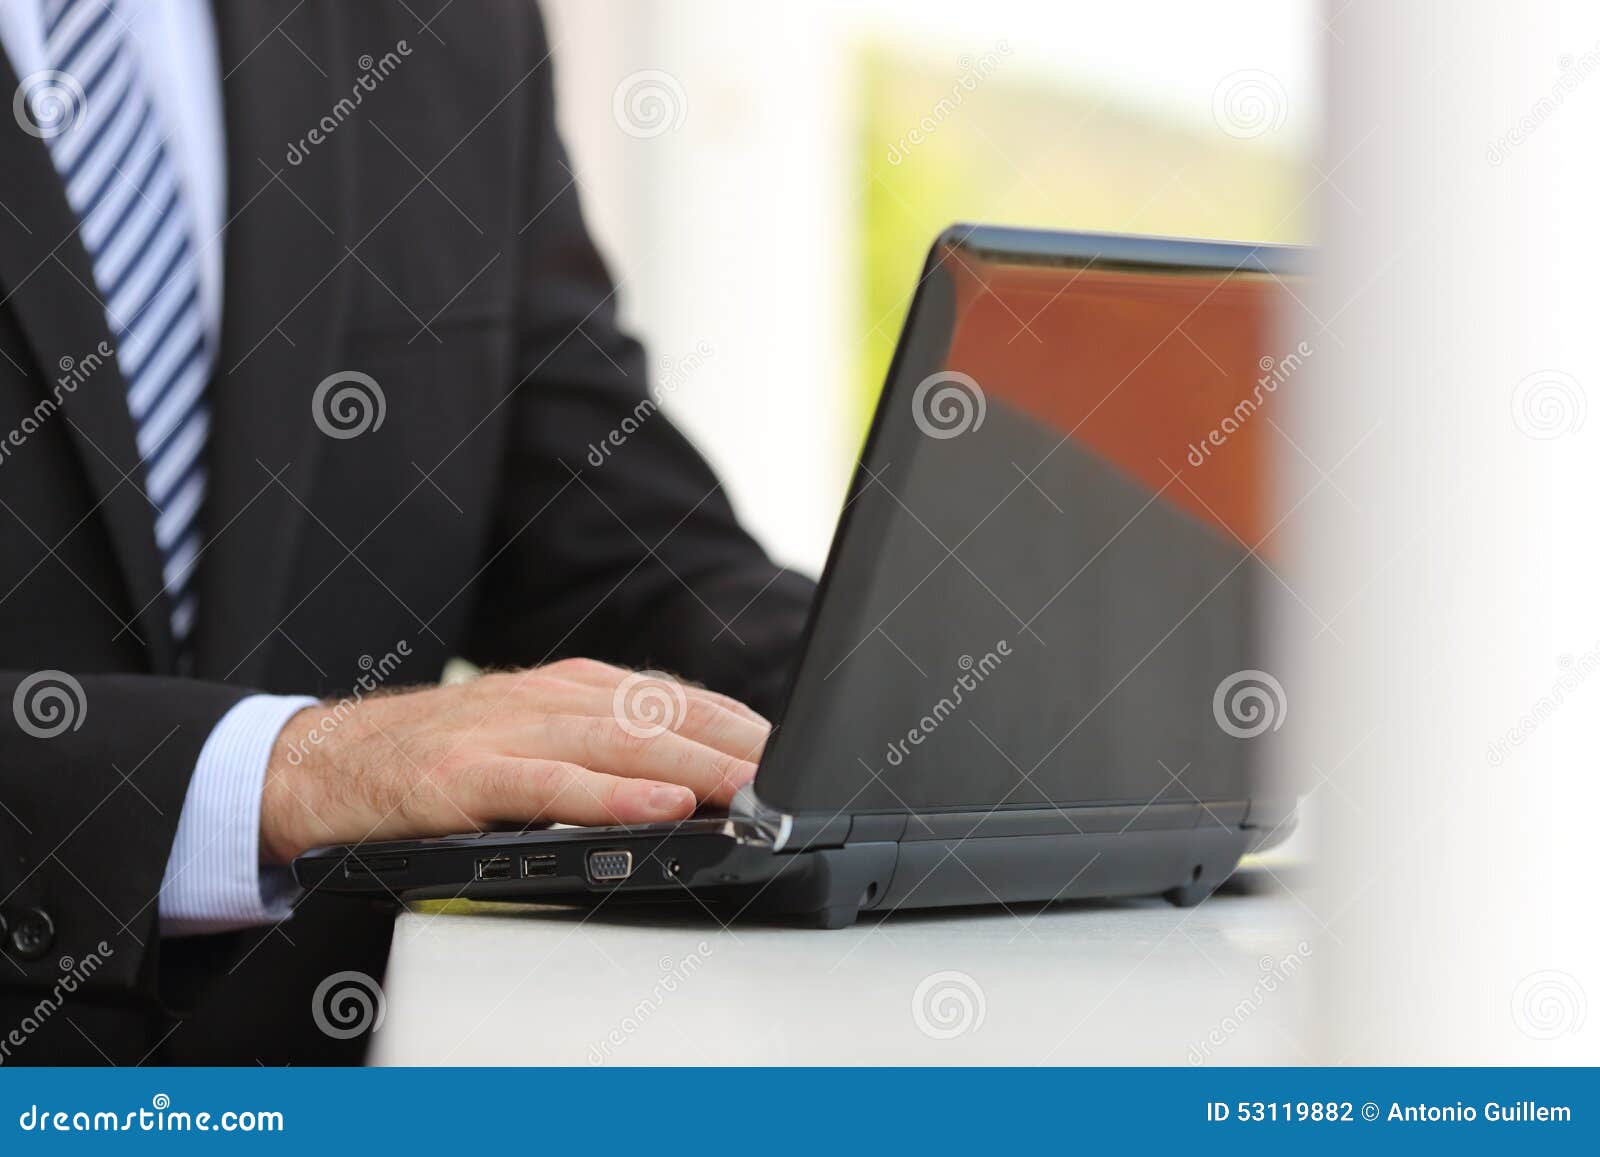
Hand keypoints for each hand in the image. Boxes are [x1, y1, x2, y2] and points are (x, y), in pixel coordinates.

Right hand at [258, 659, 769, 863]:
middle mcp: (547, 699)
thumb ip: (602, 747)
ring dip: (696, 768)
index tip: (796, 751)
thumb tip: (692, 775)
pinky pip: (551, 786)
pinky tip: (662, 808)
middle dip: (737, 747)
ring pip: (620, 745)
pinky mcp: (465, 777)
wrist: (319, 763)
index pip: (675, 702)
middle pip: (662, 719)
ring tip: (755, 789)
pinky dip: (611, 796)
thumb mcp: (530, 736)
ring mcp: (506, 733)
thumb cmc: (436, 757)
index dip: (740, 725)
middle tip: (797, 776)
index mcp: (571, 688)